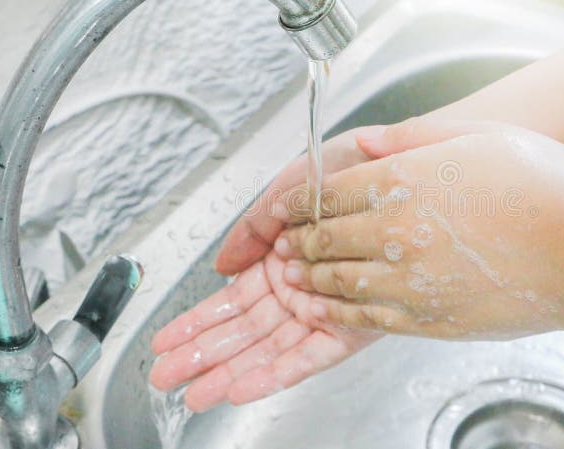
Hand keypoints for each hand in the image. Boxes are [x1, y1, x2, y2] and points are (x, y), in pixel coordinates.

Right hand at [149, 128, 383, 410]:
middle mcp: (301, 287)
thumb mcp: (291, 187)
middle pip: (244, 330)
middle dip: (202, 355)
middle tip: (164, 377)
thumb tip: (221, 265)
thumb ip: (253, 225)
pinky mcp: (353, 324)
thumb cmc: (353, 171)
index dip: (197, 321)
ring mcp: (325, 307)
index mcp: (284, 257)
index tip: (165, 340)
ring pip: (269, 347)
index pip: (233, 299)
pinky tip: (242, 387)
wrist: (399, 171)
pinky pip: (309, 354)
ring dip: (228, 370)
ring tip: (191, 393)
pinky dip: (275, 372)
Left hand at [275, 119, 563, 339]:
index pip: (325, 194)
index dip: (295, 204)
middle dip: (297, 243)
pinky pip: (366, 318)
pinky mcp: (429, 319)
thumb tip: (366, 142)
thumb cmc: (546, 185)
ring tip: (298, 280)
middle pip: (322, 241)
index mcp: (402, 181)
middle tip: (287, 246)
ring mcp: (409, 281)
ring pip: (336, 283)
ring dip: (310, 280)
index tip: (282, 211)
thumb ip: (413, 135)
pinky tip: (328, 310)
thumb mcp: (477, 135)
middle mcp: (395, 232)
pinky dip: (338, 312)